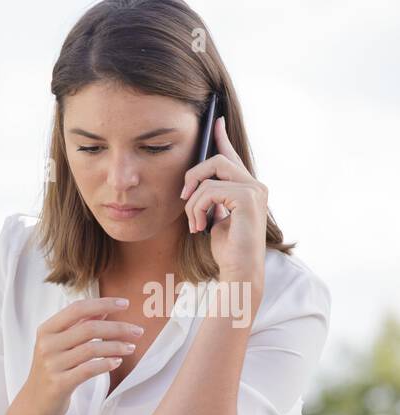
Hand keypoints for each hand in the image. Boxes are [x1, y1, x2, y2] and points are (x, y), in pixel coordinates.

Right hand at [21, 297, 142, 414]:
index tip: (125, 304)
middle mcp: (47, 345)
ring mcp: (52, 365)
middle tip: (137, 331)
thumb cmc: (51, 370)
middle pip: (89, 328)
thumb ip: (79, 326)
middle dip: (117, 328)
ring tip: (131, 348)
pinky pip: (89, 369)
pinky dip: (106, 364)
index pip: (77, 309)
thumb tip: (104, 310)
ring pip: (92, 349)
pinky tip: (117, 362)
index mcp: (46, 330)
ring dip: (116, 347)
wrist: (34, 403)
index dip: (103, 304)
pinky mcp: (59, 383)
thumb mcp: (59, 344)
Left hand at [179, 115, 268, 277]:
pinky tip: (200, 227)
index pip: (231, 156)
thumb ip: (211, 199)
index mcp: (246, 187)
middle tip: (184, 200)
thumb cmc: (227, 249)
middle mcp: (255, 185)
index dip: (221, 138)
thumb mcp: (214, 218)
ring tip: (194, 223)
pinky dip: (197, 209)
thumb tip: (195, 186)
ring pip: (210, 175)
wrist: (239, 270)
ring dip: (193, 201)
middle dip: (192, 177)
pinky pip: (209, 191)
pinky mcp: (247, 199)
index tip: (215, 121)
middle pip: (216, 160)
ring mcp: (254, 190)